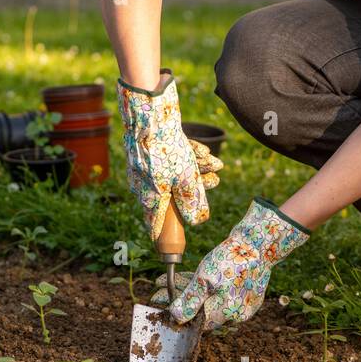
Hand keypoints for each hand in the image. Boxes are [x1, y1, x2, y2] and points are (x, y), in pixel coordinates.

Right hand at [117, 72, 211, 240]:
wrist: (149, 114)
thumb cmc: (165, 151)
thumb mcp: (184, 180)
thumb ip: (191, 202)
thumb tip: (197, 220)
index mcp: (149, 197)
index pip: (155, 224)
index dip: (163, 235)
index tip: (167, 246)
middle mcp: (144, 185)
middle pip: (173, 195)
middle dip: (196, 188)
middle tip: (214, 182)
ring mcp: (145, 168)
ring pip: (175, 174)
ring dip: (197, 170)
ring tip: (216, 165)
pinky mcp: (149, 151)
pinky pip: (172, 159)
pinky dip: (189, 157)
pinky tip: (207, 153)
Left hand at [152, 198, 309, 331]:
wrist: (259, 241)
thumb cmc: (232, 260)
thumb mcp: (205, 280)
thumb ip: (190, 301)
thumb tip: (176, 318)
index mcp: (227, 315)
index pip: (197, 322)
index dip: (177, 314)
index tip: (159, 306)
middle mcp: (236, 313)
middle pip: (201, 310)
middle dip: (177, 301)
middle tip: (158, 294)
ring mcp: (242, 301)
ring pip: (208, 298)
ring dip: (185, 292)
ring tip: (164, 283)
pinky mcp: (243, 289)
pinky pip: (217, 291)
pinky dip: (201, 286)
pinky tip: (184, 278)